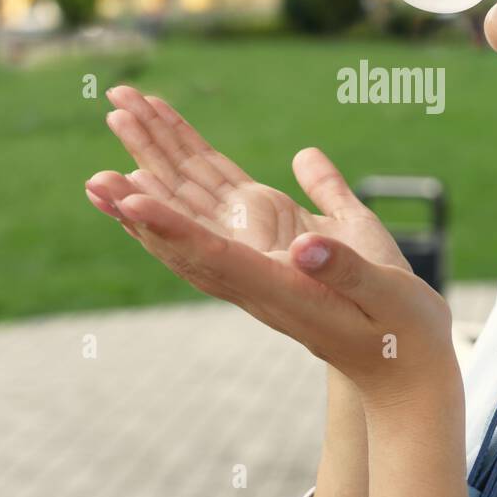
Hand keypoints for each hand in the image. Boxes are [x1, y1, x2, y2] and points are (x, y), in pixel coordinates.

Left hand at [97, 168, 456, 399]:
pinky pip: (216, 209)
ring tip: (119, 133)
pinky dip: (186, 179)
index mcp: (280, 289)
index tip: (127, 200)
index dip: (169, 227)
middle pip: (184, 236)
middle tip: (93, 175)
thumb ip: (344, 266)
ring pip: (192, 216)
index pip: (212, 256)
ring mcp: (255, 266)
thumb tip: (303, 240)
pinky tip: (161, 158)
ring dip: (154, 176)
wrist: (400, 364)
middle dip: (139, 201)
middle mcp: (254, 278)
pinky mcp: (266, 251)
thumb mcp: (386, 295)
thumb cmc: (402, 332)